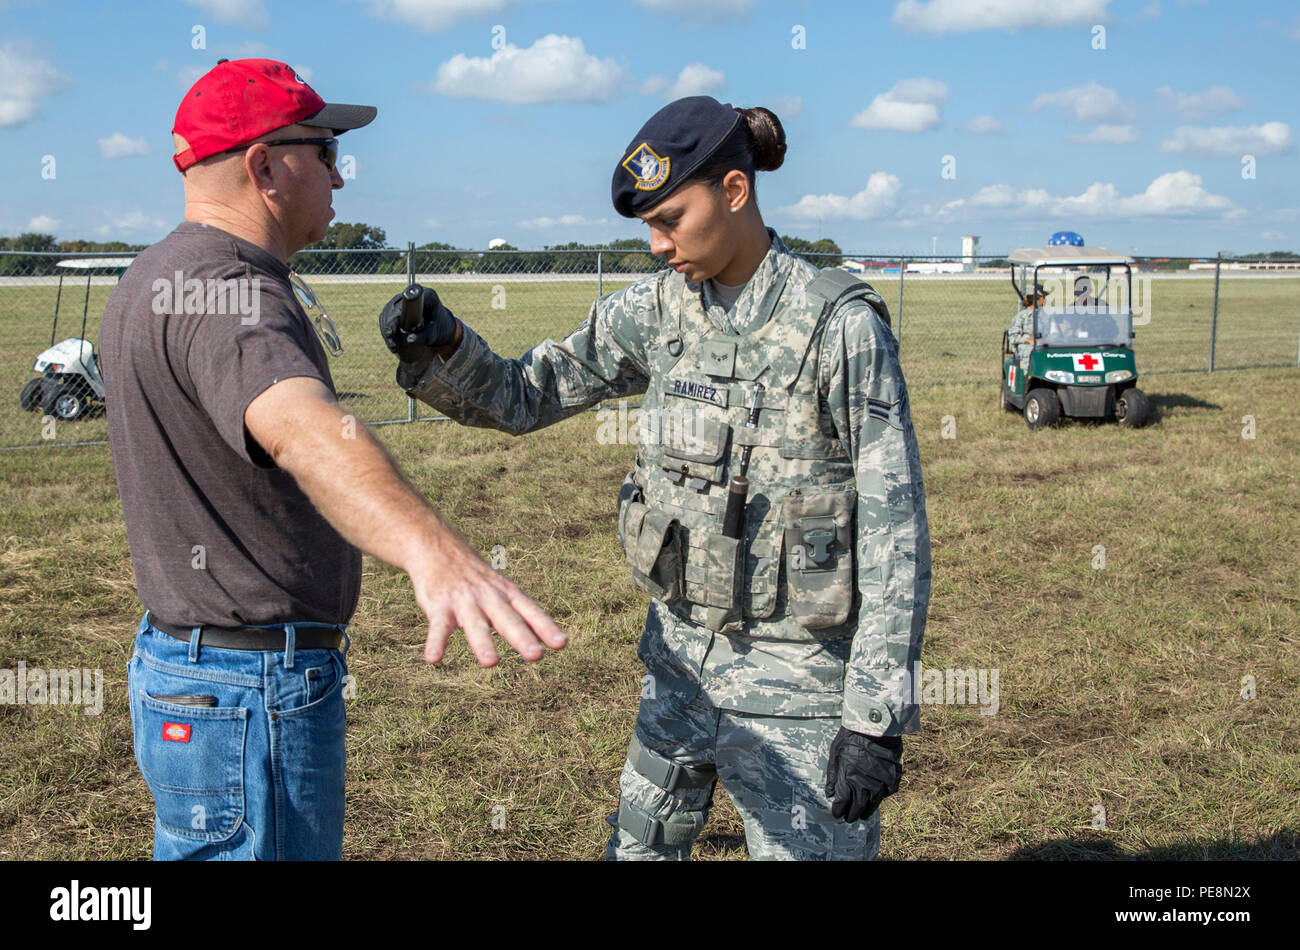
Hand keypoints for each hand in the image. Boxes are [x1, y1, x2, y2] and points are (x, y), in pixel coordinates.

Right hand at [379, 284, 459, 368]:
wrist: (444, 327)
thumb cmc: (442, 329)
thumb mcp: (435, 334)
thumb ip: (424, 337)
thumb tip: (409, 340)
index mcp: (426, 295)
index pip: (405, 303)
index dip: (396, 317)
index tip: (395, 332)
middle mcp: (413, 293)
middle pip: (393, 308)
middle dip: (390, 327)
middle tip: (393, 345)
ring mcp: (404, 299)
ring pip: (388, 312)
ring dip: (387, 329)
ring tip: (393, 346)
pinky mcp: (399, 306)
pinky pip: (387, 316)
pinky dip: (387, 328)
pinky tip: (391, 341)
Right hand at [406, 528, 568, 666]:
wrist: (437, 547)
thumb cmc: (477, 577)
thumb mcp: (502, 591)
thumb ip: (523, 616)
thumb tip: (555, 639)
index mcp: (507, 594)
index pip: (530, 611)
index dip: (546, 628)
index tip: (562, 644)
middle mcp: (489, 597)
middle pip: (508, 620)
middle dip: (522, 638)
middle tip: (536, 656)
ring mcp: (464, 602)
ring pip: (475, 625)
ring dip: (483, 643)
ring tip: (491, 663)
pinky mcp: (439, 607)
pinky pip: (438, 627)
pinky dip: (436, 643)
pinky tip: (434, 659)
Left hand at [823, 727, 901, 822]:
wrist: (873, 727)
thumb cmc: (850, 738)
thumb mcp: (835, 754)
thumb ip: (832, 776)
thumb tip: (829, 793)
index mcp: (847, 781)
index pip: (841, 805)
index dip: (838, 811)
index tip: (837, 813)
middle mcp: (864, 786)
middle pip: (857, 809)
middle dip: (852, 815)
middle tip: (849, 818)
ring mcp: (880, 784)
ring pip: (873, 805)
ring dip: (866, 811)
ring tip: (863, 813)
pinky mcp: (892, 779)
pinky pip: (887, 794)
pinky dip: (881, 796)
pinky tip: (877, 796)